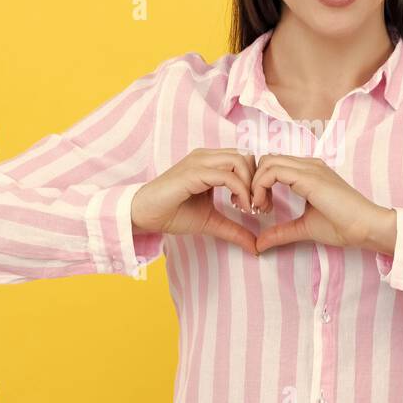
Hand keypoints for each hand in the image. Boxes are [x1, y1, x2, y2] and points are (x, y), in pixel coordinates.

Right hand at [130, 148, 267, 255]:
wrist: (144, 215)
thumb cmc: (172, 214)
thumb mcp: (211, 222)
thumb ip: (234, 230)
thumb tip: (256, 245)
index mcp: (211, 162)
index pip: (246, 160)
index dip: (257, 181)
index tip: (257, 206)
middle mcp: (206, 157)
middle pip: (247, 157)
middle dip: (258, 181)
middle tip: (257, 207)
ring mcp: (199, 162)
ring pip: (240, 161)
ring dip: (251, 185)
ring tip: (248, 208)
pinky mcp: (193, 172)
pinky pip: (227, 176)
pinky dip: (240, 191)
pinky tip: (240, 207)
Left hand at [250, 153, 395, 254]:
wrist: (365, 226)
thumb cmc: (342, 225)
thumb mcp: (304, 228)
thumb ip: (281, 232)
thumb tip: (260, 243)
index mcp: (308, 172)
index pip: (274, 165)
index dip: (260, 184)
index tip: (261, 209)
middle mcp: (308, 165)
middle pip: (267, 160)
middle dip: (254, 181)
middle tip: (256, 207)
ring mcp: (309, 168)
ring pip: (268, 162)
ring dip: (256, 184)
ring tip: (260, 208)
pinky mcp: (309, 177)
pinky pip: (273, 171)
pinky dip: (261, 187)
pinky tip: (264, 206)